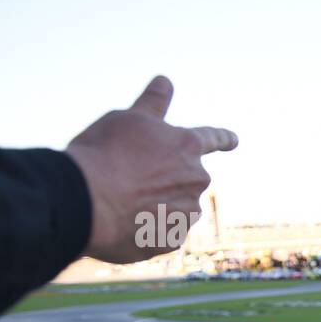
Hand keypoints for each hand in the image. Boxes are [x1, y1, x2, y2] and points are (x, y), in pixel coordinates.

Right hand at [65, 76, 237, 263]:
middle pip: (184, 177)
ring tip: (120, 200)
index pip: (211, 137)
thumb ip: (151, 104)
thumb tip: (165, 81)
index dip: (222, 137)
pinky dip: (144, 227)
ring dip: (154, 203)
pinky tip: (121, 222)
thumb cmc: (103, 153)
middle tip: (128, 176)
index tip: (233, 140)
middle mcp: (196, 179)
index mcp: (187, 146)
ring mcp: (187, 212)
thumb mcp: (126, 119)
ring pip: (174, 206)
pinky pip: (160, 232)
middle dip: (163, 177)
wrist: (86, 201)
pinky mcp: (172, 240)